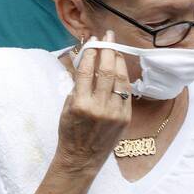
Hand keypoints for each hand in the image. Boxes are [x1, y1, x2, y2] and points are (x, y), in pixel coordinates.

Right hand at [55, 34, 131, 173]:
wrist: (82, 157)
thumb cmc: (70, 131)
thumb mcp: (67, 107)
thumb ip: (77, 86)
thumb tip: (84, 63)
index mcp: (80, 103)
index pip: (86, 71)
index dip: (91, 53)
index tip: (92, 41)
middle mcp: (99, 106)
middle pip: (106, 71)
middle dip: (108, 50)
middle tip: (108, 37)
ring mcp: (114, 112)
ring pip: (120, 79)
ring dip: (118, 61)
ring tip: (116, 48)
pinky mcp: (125, 117)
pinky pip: (126, 92)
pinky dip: (123, 78)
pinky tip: (121, 68)